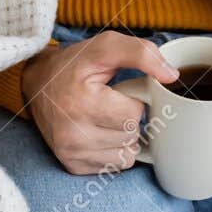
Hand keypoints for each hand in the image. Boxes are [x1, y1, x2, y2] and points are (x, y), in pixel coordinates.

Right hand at [21, 31, 178, 175]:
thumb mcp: (105, 46)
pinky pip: (114, 165)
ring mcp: (70, 153)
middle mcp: (71, 134)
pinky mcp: (72, 165)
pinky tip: (100, 133)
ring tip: (106, 118)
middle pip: (131, 135)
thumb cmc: (75, 64)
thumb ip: (142, 53)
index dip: (134, 100)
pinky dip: (114, 150)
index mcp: (80, 103)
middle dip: (130, 118)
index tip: (119, 91)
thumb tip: (172, 76)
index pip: (133, 114)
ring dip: (125, 136)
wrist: (38, 83)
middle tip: (112, 103)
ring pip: (127, 154)